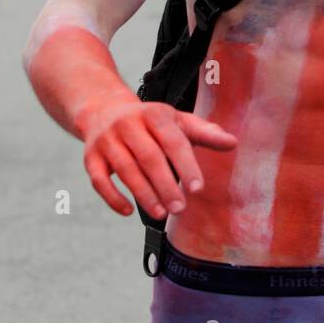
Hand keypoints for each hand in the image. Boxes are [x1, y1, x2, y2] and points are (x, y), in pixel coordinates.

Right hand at [78, 94, 236, 219]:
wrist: (104, 110)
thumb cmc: (152, 123)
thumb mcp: (178, 122)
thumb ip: (205, 133)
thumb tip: (233, 142)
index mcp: (155, 114)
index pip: (173, 141)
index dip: (186, 165)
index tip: (198, 189)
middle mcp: (128, 124)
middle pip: (148, 157)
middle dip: (165, 185)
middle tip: (179, 208)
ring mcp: (107, 140)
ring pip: (125, 170)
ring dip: (143, 194)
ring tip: (160, 213)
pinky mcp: (91, 157)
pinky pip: (99, 180)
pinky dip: (113, 197)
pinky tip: (128, 211)